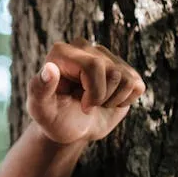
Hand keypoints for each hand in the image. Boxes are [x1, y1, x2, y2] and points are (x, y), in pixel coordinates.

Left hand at [26, 38, 145, 143]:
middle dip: (102, 98)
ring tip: (95, 102)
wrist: (69, 128)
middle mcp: (84, 48)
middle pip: (112, 73)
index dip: (94, 92)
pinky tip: (108, 100)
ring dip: (113, 100)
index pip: (93, 66)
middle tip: (86, 106)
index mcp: (61, 52)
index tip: (82, 106)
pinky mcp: (123, 69)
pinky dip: (125, 100)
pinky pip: (137, 85)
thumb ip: (40, 88)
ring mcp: (105, 56)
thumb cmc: (52, 118)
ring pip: (127, 79)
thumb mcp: (40, 108)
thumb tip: (49, 68)